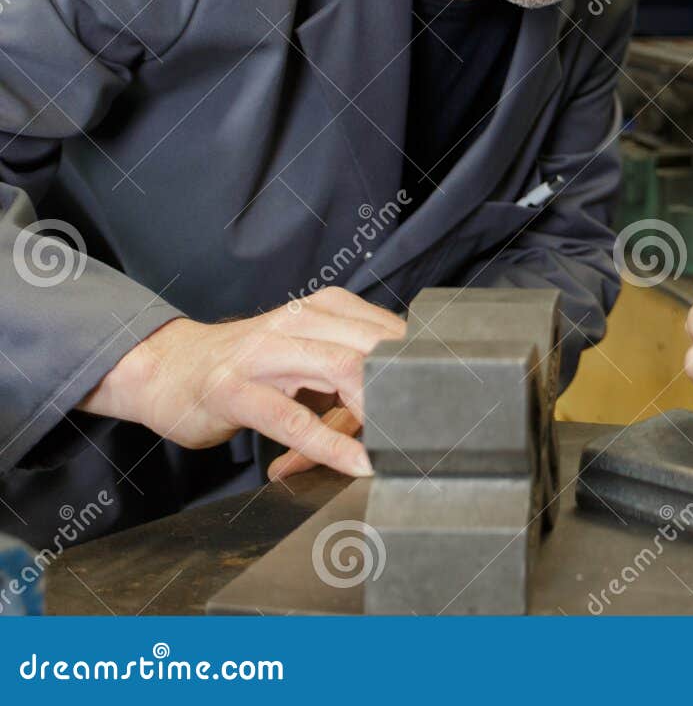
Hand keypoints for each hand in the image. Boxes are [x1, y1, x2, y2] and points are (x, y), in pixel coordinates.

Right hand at [81, 287, 407, 477]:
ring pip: (342, 372)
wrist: (164, 370)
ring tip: (405, 447)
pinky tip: (356, 464)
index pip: (390, 332)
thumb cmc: (243, 369)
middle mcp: (298, 320)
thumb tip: (404, 408)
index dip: (422, 369)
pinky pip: (294, 420)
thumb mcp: (305, 359)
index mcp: (323, 308)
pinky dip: (331, 446)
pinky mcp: (235, 390)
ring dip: (380, 413)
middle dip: (410, 389)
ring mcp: (265, 352)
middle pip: (375, 349)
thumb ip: (351, 379)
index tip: (447, 401)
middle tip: (433, 429)